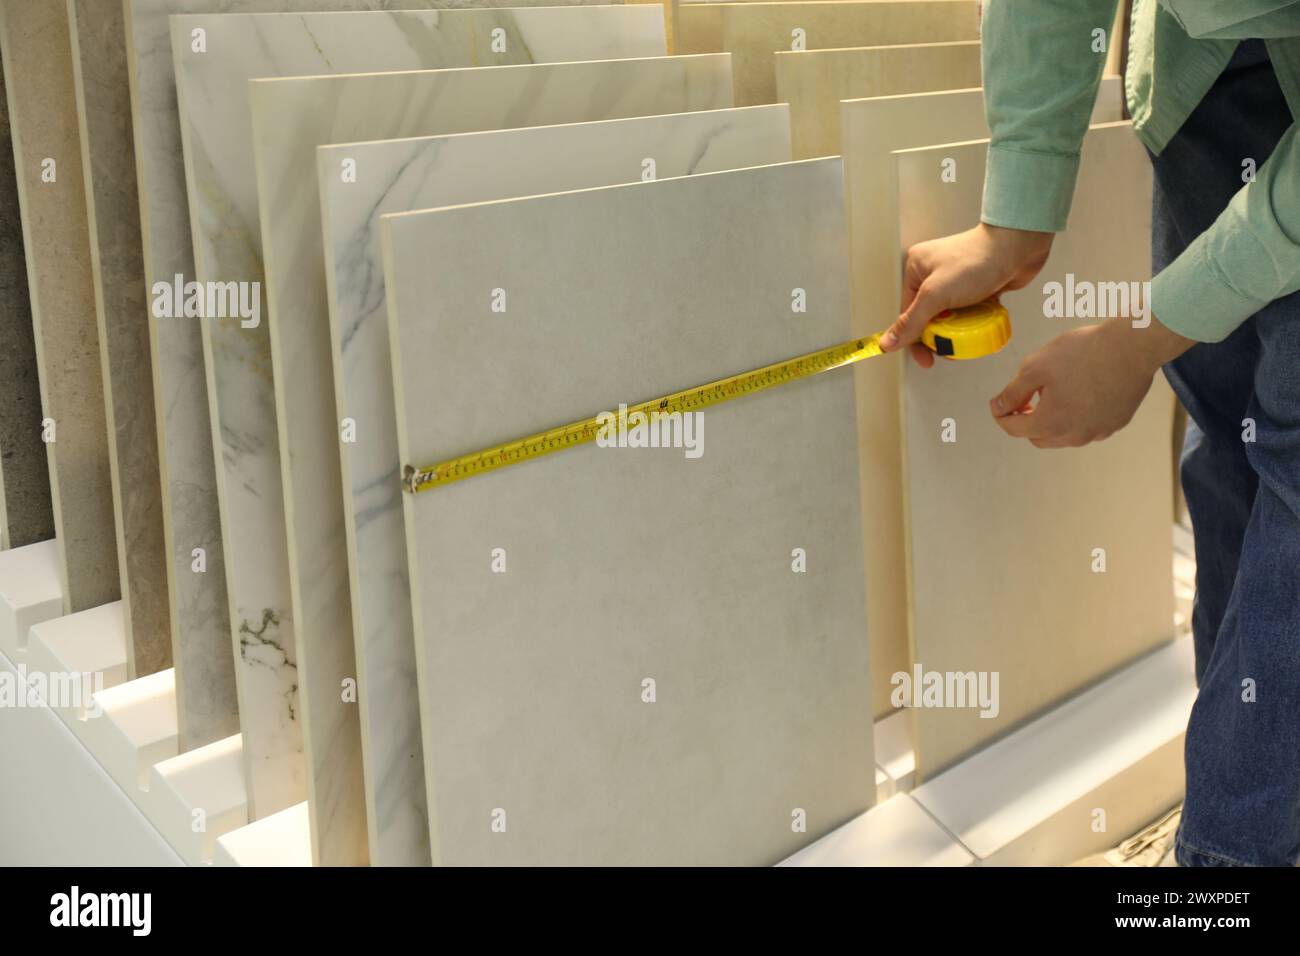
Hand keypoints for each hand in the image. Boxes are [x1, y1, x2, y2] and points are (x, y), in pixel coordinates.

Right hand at [885, 223, 1053, 367]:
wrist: (1017, 246)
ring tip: (968, 338)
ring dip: (959, 330)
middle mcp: (934, 274)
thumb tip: (887, 343)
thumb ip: (911, 322)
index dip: (916, 339)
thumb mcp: (935, 295)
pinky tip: (980, 326)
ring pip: (951, 317)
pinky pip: (970, 313)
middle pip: (929, 317)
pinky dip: (974, 322)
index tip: (926, 358)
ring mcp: (957, 281)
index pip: (908, 313)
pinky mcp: (977, 287)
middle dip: (940, 335)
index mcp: (916, 269)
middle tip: (949, 349)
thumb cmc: (976, 260)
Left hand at [991, 318, 1193, 447]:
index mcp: (1051, 424)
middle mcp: (1075, 436)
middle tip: (1025, 400)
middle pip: (1038, 437)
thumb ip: (1012, 392)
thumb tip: (998, 408)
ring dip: (1052, 421)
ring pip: (1063, 435)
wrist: (1132, 346)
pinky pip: (1088, 427)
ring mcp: (1098, 432)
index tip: (998, 403)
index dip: (1001, 415)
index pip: (1014, 429)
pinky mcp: (1116, 423)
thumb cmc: (1082, 353)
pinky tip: (1079, 394)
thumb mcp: (1034, 368)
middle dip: (1027, 421)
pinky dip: (1076, 417)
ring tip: (1053, 394)